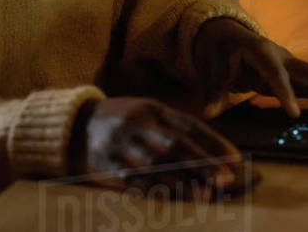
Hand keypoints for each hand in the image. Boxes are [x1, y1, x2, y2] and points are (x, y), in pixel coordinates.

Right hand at [67, 97, 248, 199]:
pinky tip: (173, 199)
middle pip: (176, 145)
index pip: (189, 125)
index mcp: (151, 108)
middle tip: (226, 180)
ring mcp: (121, 144)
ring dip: (184, 182)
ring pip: (157, 165)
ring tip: (206, 195)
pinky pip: (135, 181)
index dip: (214, 143)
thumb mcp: (145, 113)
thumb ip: (173, 128)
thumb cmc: (120, 122)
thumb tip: (211, 153)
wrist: (72, 127)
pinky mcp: (107, 165)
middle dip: (204, 164)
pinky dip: (156, 191)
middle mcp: (137, 123)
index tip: (235, 160)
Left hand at [193, 18, 307, 117]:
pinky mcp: (295, 73)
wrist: (225, 32)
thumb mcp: (211, 68)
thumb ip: (213, 90)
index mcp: (258, 50)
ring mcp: (291, 63)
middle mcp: (281, 54)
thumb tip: (207, 112)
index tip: (293, 114)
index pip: (273, 72)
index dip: (283, 92)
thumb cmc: (218, 50)